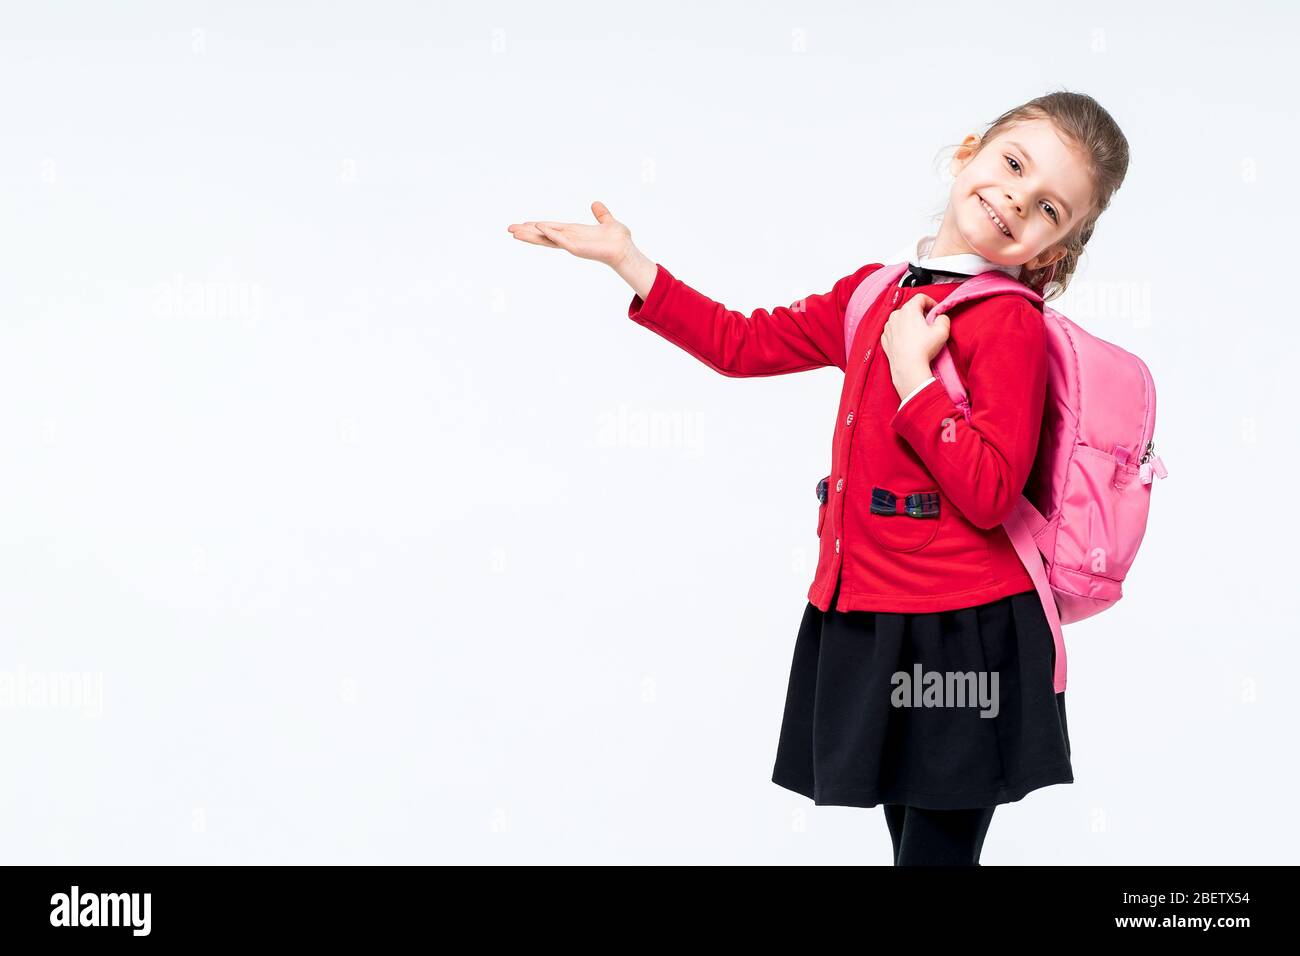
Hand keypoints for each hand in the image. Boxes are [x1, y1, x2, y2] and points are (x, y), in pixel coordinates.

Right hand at [508, 200, 633, 267]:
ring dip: (531, 235)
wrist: (626, 250)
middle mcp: (570, 239)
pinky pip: (561, 240)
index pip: (551, 228)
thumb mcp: (607, 222)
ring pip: (547, 238)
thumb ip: (600, 214)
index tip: (523, 224)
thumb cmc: (618, 240)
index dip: (537, 226)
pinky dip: (550, 234)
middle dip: (527, 232)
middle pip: (544, 235)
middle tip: (509, 230)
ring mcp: (572, 244)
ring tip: (515, 232)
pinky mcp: (577, 248)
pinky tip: (539, 228)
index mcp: (574, 232)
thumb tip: (596, 204)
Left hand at [880, 293, 950, 395]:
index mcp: (908, 310)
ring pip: (901, 319)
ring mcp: (888, 327)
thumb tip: (940, 317)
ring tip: (919, 335)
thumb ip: (943, 318)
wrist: (908, 367)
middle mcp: (895, 316)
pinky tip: (909, 342)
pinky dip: (901, 333)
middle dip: (920, 313)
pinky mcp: (885, 339)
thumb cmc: (923, 349)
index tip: (935, 310)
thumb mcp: (942, 330)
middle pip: (910, 308)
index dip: (931, 302)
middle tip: (928, 324)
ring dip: (909, 323)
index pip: (921, 297)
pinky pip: (894, 331)